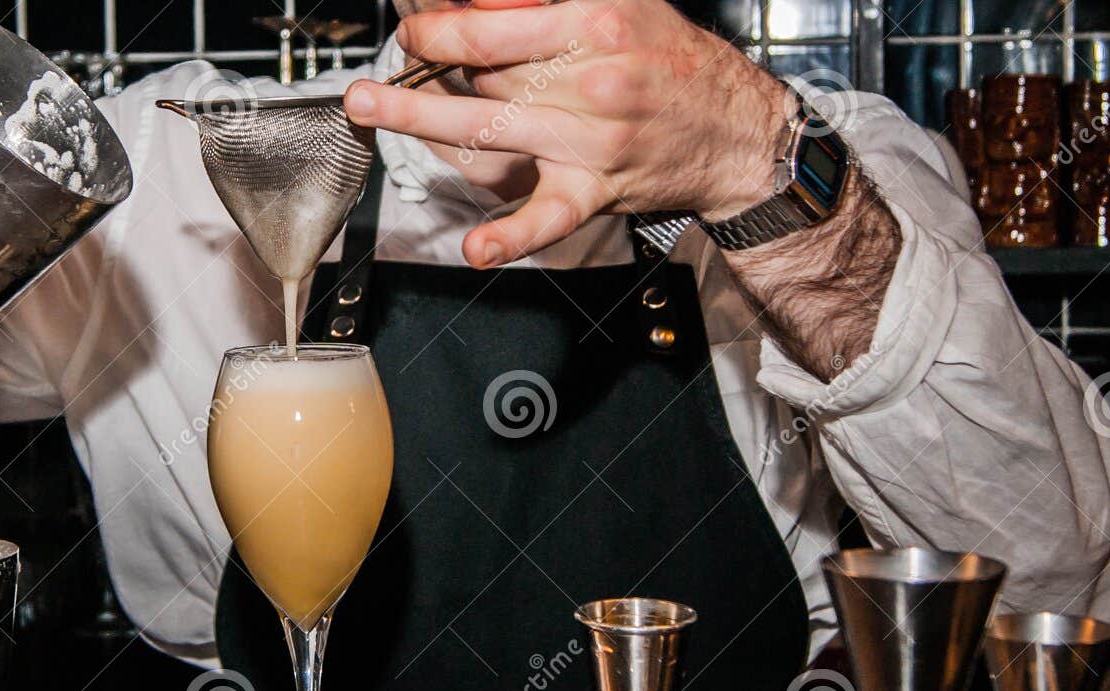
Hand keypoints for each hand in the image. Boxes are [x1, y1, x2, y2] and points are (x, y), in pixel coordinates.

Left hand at [344, 0, 790, 267]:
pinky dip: (511, 235)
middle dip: (424, 73)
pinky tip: (478, 247)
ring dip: (421, 118)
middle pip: (483, 74)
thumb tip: (487, 3)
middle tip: (372, 82)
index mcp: (595, 20)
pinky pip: (548, 216)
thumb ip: (556, 5)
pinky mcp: (595, 188)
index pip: (492, 25)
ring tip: (373, 109)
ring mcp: (590, 138)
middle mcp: (590, 77)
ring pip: (490, 127)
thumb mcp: (626, 2)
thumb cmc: (674, 65)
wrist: (737, 131)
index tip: (415, 33)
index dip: (439, 29)